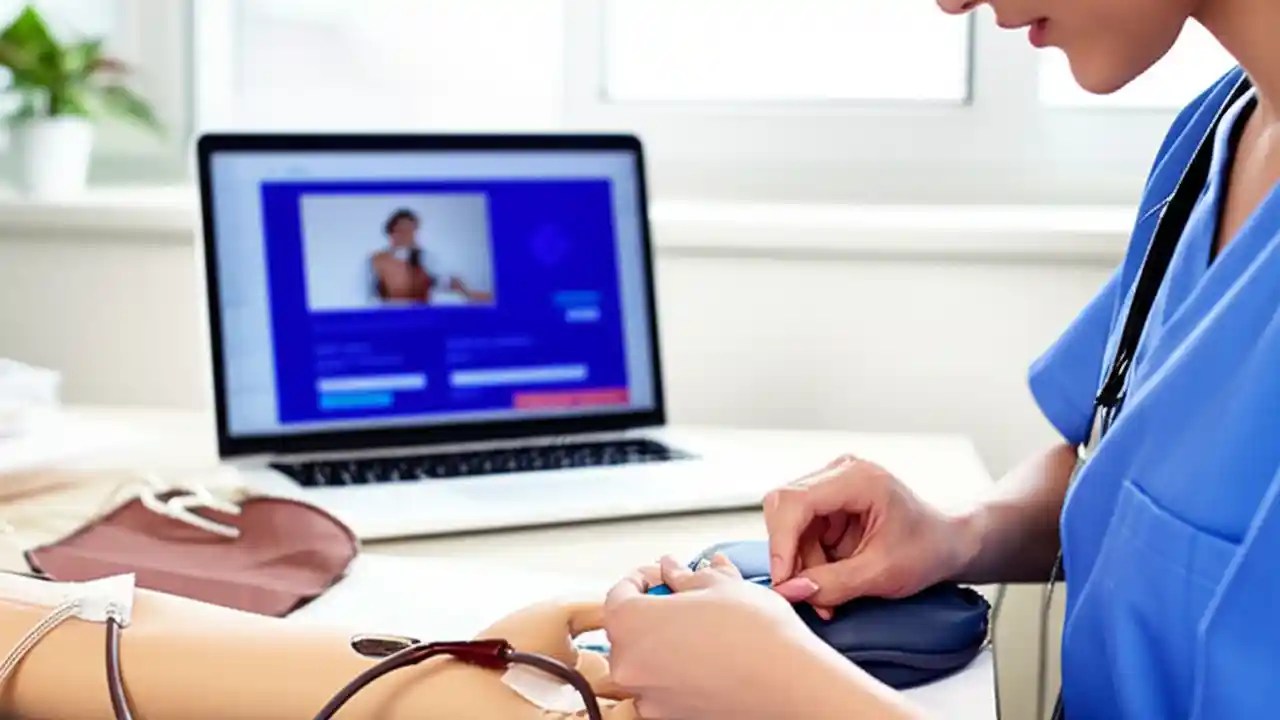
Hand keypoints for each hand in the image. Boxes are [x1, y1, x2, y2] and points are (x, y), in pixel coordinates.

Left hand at [603, 555, 837, 719]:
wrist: (790, 685)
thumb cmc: (757, 634)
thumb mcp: (720, 586)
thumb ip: (685, 577)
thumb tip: (673, 569)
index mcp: (631, 623)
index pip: (619, 593)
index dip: (643, 578)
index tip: (663, 574)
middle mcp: (629, 663)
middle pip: (628, 628)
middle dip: (654, 609)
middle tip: (687, 598)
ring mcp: (648, 695)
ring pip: (646, 658)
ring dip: (666, 640)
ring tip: (703, 627)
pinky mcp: (669, 716)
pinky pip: (663, 685)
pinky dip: (677, 670)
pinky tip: (708, 657)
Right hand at [764, 455, 976, 617]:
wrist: (949, 542)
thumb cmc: (928, 549)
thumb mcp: (882, 574)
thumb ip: (833, 584)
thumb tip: (790, 591)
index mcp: (857, 478)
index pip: (795, 501)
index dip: (782, 542)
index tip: (785, 581)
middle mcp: (839, 473)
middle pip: (785, 511)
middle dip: (791, 556)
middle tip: (807, 593)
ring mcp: (832, 486)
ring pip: (790, 526)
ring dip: (802, 565)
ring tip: (827, 594)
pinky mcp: (829, 504)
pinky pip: (801, 533)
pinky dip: (810, 562)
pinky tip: (829, 580)